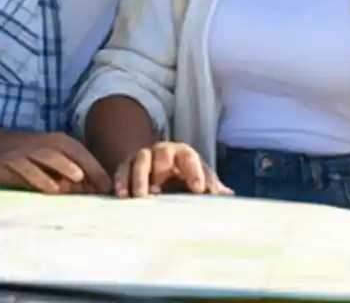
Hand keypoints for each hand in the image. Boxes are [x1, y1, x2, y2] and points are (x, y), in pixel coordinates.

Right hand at [0, 130, 111, 194]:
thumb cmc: (26, 156)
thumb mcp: (49, 161)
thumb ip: (69, 174)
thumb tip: (94, 191)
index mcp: (58, 142)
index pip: (82, 153)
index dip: (97, 168)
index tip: (110, 187)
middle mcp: (45, 143)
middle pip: (71, 153)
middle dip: (88, 168)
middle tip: (102, 186)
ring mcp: (27, 151)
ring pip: (50, 157)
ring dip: (65, 167)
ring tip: (79, 179)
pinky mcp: (11, 162)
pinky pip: (28, 169)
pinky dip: (40, 179)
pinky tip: (51, 189)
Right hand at [115, 142, 232, 197]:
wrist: (160, 167)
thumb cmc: (185, 176)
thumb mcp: (200, 179)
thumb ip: (212, 187)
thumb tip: (229, 195)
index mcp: (184, 153)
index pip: (190, 158)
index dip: (195, 172)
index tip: (199, 190)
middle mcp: (163, 151)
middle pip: (161, 155)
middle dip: (159, 171)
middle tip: (157, 193)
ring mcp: (144, 156)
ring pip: (140, 161)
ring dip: (138, 178)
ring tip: (139, 197)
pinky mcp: (127, 165)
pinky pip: (122, 170)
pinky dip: (121, 181)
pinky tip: (121, 195)